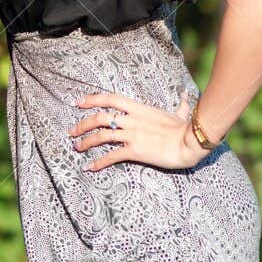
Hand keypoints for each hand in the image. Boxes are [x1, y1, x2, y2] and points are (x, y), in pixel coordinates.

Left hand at [70, 90, 208, 171]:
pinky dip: (98, 162)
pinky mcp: (134, 151)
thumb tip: (186, 94)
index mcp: (139, 108)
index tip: (78, 102)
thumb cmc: (186, 128)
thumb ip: (180, 104)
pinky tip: (90, 167)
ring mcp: (132, 135)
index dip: (92, 99)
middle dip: (82, 124)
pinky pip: (111, 156)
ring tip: (76, 147)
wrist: (191, 141)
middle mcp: (132, 120)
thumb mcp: (180, 112)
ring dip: (86, 142)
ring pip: (101, 136)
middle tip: (71, 131)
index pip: (110, 99)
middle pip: (99, 117)